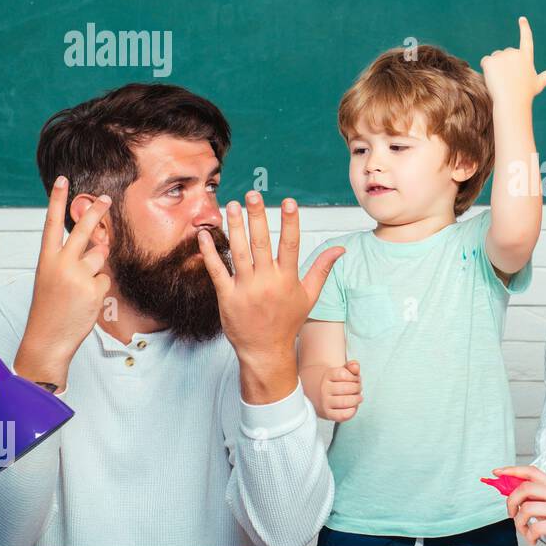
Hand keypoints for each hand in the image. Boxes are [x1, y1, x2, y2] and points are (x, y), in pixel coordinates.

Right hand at [14, 176, 112, 387]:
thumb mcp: (53, 278)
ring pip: (101, 258)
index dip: (56, 200)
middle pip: (85, 230)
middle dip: (97, 211)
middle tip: (106, 199)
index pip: (51, 223)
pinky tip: (86, 301)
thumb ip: (73, 259)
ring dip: (96, 270)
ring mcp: (78, 275)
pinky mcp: (94, 288)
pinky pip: (106, 279)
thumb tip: (101, 243)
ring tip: (79, 290)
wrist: (47, 338)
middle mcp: (61, 263)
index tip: (62, 180)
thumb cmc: (50, 308)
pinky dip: (100, 289)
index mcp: (46, 259)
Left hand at [198, 192, 343, 379]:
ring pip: (239, 252)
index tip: (289, 202)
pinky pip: (216, 270)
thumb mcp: (310, 295)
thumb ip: (322, 269)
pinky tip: (205, 234)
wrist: (265, 350)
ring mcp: (246, 288)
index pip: (291, 245)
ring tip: (232, 206)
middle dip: (258, 217)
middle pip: (262, 243)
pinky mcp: (227, 296)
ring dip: (235, 227)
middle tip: (253, 195)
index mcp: (288, 279)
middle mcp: (267, 281)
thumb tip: (340, 249)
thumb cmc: (288, 322)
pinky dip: (210, 252)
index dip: (290, 222)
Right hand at [320, 360, 361, 421]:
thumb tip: (356, 366)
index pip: (343, 374)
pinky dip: (352, 410)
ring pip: (345, 402)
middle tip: (358, 389)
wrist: (319, 393)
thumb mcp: (343, 371)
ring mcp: (325, 402)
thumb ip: (352, 366)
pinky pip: (343, 415)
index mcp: (327, 376)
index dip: (354, 377)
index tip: (355, 379)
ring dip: (356, 399)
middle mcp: (324, 389)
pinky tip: (353, 406)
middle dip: (357, 388)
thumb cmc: (336, 382)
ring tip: (357, 397)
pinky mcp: (328, 414)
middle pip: (347, 388)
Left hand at [479, 16, 545, 108]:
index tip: (522, 19)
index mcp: (526, 57)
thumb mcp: (539, 84)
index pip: (526, 39)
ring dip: (496, 67)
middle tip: (509, 79)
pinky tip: (493, 79)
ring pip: (495, 58)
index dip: (524, 28)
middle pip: (505, 54)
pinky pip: (485, 62)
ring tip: (502, 80)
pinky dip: (487, 69)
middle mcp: (514, 53)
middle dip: (505, 64)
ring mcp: (501, 56)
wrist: (511, 101)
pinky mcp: (490, 60)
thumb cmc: (526, 94)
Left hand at [494, 465, 545, 545]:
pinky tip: (534, 540)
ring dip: (519, 523)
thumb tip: (514, 497)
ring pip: (528, 507)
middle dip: (511, 501)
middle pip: (526, 487)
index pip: (533, 471)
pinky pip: (536, 526)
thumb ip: (540, 502)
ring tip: (525, 532)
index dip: (512, 470)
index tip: (497, 472)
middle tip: (511, 515)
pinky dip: (529, 536)